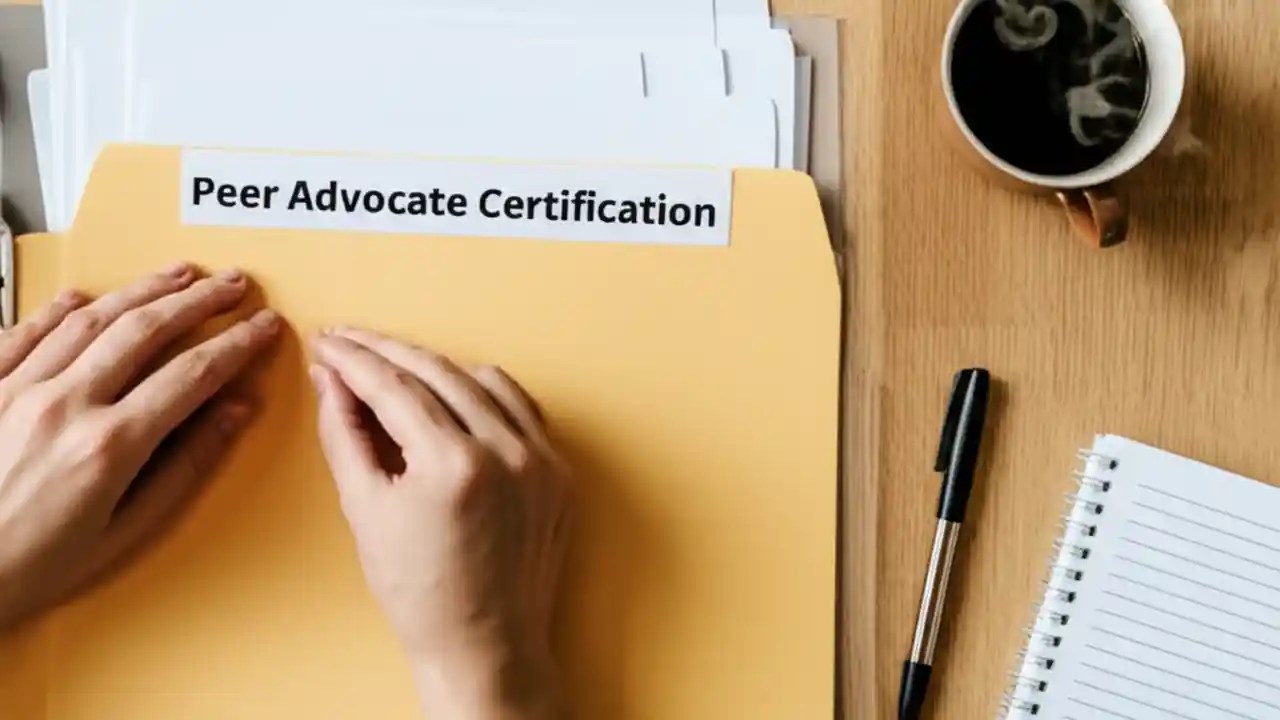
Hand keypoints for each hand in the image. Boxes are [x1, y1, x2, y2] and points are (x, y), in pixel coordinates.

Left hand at [0, 265, 279, 629]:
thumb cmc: (27, 569)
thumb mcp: (123, 534)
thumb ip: (183, 467)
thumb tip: (233, 415)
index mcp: (108, 446)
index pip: (192, 375)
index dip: (236, 344)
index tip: (263, 327)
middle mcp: (63, 405)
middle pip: (145, 330)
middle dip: (199, 301)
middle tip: (233, 284)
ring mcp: (17, 390)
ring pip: (90, 319)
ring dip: (141, 290)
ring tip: (178, 275)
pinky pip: (23, 332)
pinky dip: (57, 309)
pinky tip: (83, 296)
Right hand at [310, 329, 570, 719]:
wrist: (485, 644)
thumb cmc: (421, 593)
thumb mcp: (365, 512)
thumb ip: (345, 435)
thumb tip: (332, 379)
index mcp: (454, 465)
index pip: (394, 386)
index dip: (354, 359)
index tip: (328, 343)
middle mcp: (507, 452)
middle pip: (437, 372)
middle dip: (386, 351)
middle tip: (349, 341)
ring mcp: (540, 459)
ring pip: (482, 381)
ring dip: (434, 365)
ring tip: (392, 363)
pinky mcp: (558, 470)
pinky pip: (521, 407)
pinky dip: (484, 390)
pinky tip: (453, 388)